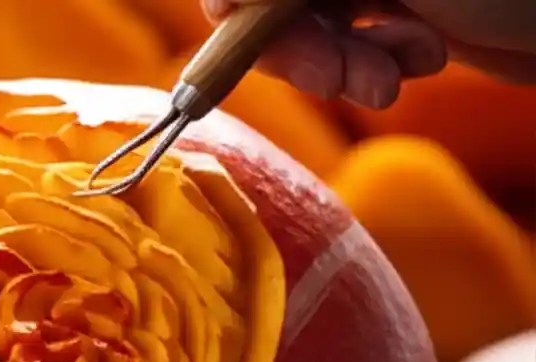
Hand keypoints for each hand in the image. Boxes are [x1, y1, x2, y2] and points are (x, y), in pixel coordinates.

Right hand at [203, 0, 535, 107]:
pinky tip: (420, 61)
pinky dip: (374, 64)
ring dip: (341, 63)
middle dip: (298, 44)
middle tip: (339, 80)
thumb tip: (215, 0)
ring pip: (306, 27)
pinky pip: (348, 43)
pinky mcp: (398, 3)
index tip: (246, 38)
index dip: (235, 3)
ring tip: (394, 77)